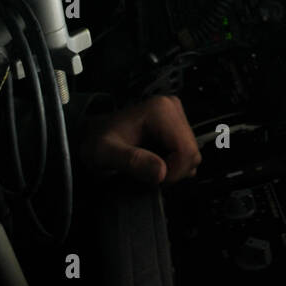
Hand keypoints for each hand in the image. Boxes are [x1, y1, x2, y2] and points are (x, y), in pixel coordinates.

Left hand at [81, 95, 202, 185]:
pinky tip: (154, 161)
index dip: (173, 172)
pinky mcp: (176, 126)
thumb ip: (132, 162)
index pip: (187, 151)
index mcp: (160, 110)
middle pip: (192, 154)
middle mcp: (172, 108)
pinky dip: (173, 164)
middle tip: (147, 173)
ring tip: (148, 166)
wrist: (93, 134)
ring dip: (172, 169)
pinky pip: (186, 154)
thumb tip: (161, 172)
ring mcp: (176, 116)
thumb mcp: (105, 153)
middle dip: (173, 172)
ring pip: (191, 156)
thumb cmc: (97, 140)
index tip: (152, 178)